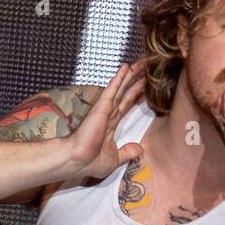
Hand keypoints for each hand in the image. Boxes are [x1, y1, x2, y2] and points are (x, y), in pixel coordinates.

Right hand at [62, 59, 147, 179]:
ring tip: (141, 63)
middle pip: (126, 93)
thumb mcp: (114, 158)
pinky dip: (119, 78)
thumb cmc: (89, 161)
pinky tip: (126, 67)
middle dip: (136, 80)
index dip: (136, 95)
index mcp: (111, 125)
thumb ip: (127, 153)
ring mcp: (105, 109)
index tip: (145, 86)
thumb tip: (139, 149)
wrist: (77, 161)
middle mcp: (108, 115)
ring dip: (131, 75)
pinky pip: (112, 89)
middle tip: (147, 67)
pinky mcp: (101, 107)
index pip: (126, 105)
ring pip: (121, 88)